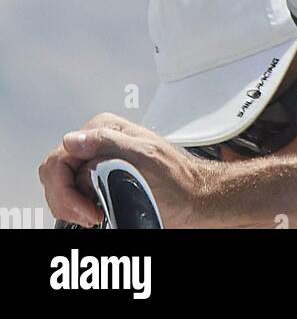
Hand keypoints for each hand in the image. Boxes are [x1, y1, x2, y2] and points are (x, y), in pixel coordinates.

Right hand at [38, 114, 215, 228]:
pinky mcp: (98, 182)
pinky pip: (72, 197)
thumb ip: (108, 142)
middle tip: (91, 216)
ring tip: (96, 215)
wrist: (191, 199)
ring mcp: (96, 163)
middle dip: (66, 200)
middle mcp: (96, 143)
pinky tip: (96, 214)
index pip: (59, 158)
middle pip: (55, 174)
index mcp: (103, 129)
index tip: (87, 210)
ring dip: (73, 207)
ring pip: (61, 188)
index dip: (66, 190)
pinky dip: (78, 210)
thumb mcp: (144, 155)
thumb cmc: (176, 179)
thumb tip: (72, 140)